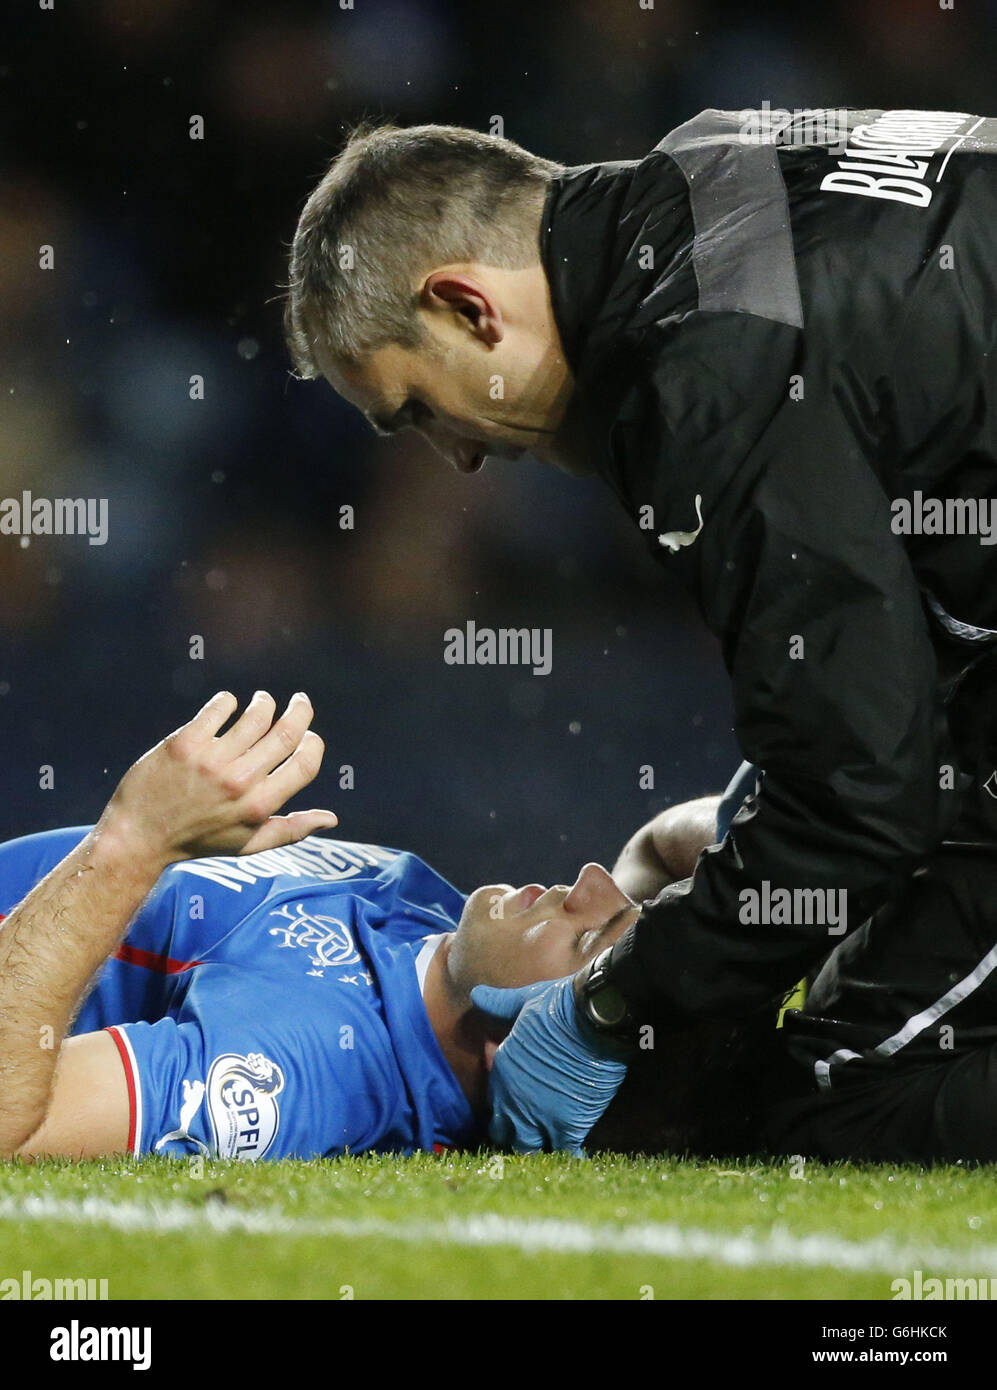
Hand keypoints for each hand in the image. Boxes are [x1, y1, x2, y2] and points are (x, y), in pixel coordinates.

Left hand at [96, 691, 336, 868]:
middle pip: (285, 733)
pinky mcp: (184, 742)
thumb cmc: (197, 841)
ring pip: (255, 715)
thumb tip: (332, 818)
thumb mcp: (248, 845)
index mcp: (259, 806)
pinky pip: (218, 707)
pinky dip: (228, 701)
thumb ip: (291, 830)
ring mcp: (211, 760)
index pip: (304, 763)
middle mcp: (239, 782)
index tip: (309, 735)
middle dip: (300, 710)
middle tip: (300, 700)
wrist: (139, 836)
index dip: (313, 743)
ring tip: (262, 701)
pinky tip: (227, 705)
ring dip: (264, 702)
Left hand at [471, 975, 629, 1154]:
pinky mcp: (569, 1125)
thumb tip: (475, 994)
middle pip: (506, 1133)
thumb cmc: (558, 1007)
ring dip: (536, 1150)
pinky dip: (567, 1160)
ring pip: (528, 1149)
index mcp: (503, 1073)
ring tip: (548, 1151)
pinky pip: (563, 1155)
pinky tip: (574, 1164)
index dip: (503, 1109)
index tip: (514, 1111)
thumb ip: (498, 1004)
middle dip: (514, 1136)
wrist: (593, 1018)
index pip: (493, 1105)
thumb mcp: (522, 1002)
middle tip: (530, 1136)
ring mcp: (541, 1116)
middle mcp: (515, 1100)